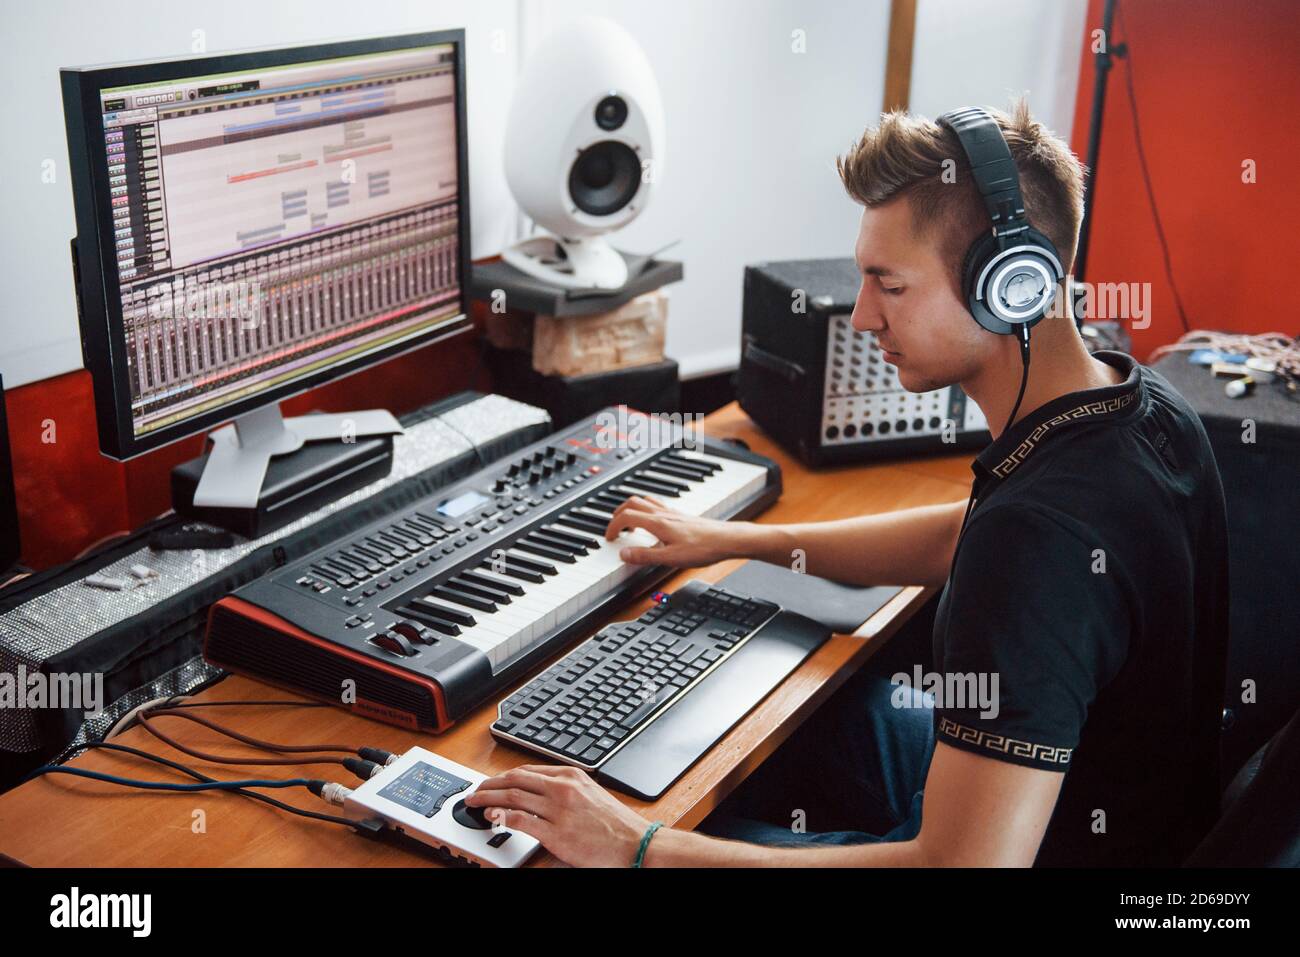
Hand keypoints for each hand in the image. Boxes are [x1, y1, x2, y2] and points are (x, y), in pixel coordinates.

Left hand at [465, 765, 652, 866]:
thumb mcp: (589, 794)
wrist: (634, 843)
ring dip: (489, 799)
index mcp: (570, 776)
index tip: (493, 783)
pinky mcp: (556, 833)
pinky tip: (493, 818)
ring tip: (476, 803)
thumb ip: (564, 790)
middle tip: (476, 791)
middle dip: (490, 785)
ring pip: (512, 797)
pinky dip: (502, 817)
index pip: (527, 771)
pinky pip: (521, 820)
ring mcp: (558, 810)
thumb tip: (537, 794)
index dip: (503, 777)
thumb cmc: (615, 824)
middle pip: (514, 780)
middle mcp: (563, 788)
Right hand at [605, 494, 751, 567]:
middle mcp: (663, 514)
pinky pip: (657, 505)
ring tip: (628, 523)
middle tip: (614, 528)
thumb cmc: (703, 548)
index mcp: (657, 522)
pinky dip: (646, 510)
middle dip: (618, 513)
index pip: (626, 516)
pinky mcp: (680, 516)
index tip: (608, 537)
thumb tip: (624, 554)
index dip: (613, 526)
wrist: (726, 540)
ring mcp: (672, 513)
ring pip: (645, 501)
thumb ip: (645, 556)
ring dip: (631, 509)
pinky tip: (652, 524)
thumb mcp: (670, 558)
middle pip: (632, 503)